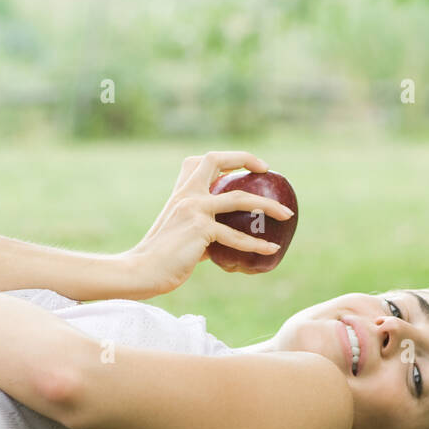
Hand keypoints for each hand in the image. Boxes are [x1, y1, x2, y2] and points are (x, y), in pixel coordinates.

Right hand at [128, 150, 294, 295]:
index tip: (250, 166)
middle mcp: (187, 194)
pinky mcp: (200, 230)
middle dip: (244, 159)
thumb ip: (202, 230)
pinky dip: (256, 244)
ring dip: (267, 206)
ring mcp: (194, 209)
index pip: (203, 161)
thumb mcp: (181, 235)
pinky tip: (271, 249)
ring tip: (286, 215)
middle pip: (216, 160)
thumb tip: (225, 241)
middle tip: (267, 169)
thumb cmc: (161, 257)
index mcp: (181, 192)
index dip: (229, 158)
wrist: (142, 270)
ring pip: (238, 199)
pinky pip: (236, 236)